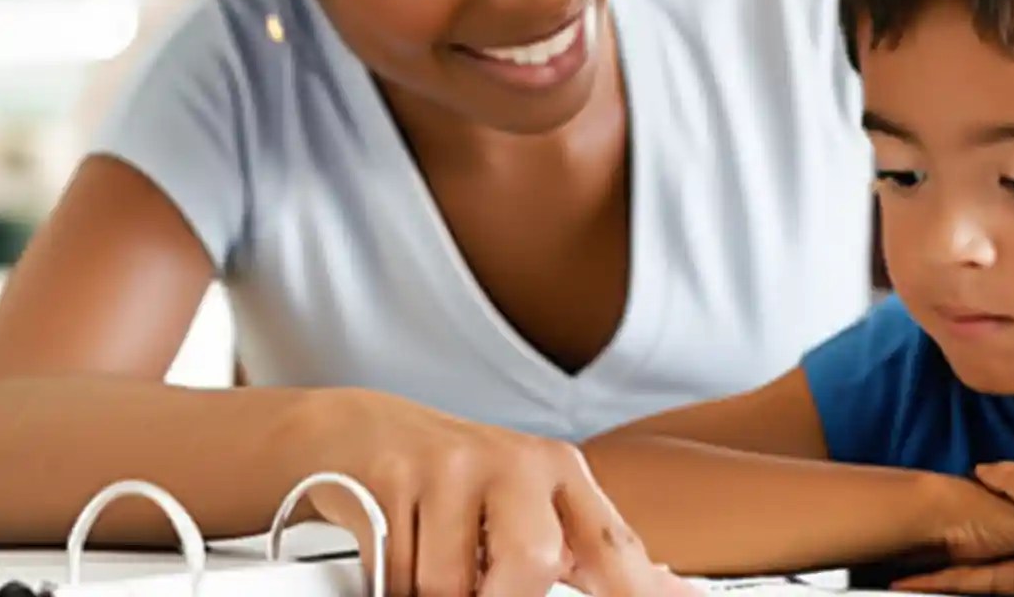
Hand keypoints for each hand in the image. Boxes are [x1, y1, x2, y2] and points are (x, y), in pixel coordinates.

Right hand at [286, 388, 684, 596]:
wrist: (353, 432)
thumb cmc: (450, 479)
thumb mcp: (521, 504)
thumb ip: (582, 547)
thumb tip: (660, 588)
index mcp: (557, 471)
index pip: (612, 544)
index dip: (643, 588)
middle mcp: (511, 461)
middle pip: (532, 563)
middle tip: (480, 586)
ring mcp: (449, 465)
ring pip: (449, 585)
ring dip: (431, 593)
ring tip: (427, 560)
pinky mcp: (392, 476)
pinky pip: (396, 572)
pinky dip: (391, 582)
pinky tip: (394, 544)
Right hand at [896, 452, 1013, 594]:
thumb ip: (1012, 477)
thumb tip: (982, 468)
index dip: (993, 493)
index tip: (959, 501)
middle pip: (1011, 525)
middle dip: (970, 537)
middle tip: (929, 545)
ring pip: (1006, 558)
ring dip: (966, 566)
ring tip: (920, 574)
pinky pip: (1013, 579)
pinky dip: (978, 581)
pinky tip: (944, 583)